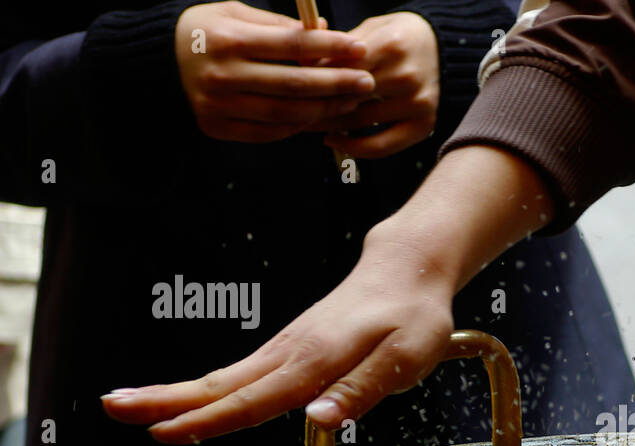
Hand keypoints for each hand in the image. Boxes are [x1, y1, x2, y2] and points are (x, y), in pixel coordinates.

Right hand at [101, 241, 454, 441]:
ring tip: (125, 403)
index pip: (255, 400)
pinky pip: (240, 373)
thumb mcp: (405, 357)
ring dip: (173, 392)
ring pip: (223, 377)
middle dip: (165, 400)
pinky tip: (185, 400)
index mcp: (316, 360)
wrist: (408, 269)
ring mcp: (286, 348)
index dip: (210, 421)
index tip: (166, 433)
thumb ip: (362, 389)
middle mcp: (291, 353)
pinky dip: (205, 388)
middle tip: (113, 410)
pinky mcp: (289, 347)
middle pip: (221, 385)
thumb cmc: (414, 317)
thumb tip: (320, 419)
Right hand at [175, 1, 374, 142]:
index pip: (293, 44)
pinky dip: (298, 125)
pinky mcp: (218, 127)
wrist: (158, 62)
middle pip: (295, 84)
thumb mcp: (235, 14)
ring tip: (348, 102)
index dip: (331, 47)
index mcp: (230, 39)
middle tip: (366, 82)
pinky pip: (270, 131)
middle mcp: (224, 74)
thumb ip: (279, 25)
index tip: (359, 48)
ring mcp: (220, 105)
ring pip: (287, 113)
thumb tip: (326, 31)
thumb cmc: (205, 32)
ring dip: (324, 109)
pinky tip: (318, 117)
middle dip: (337, 83)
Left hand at [309, 12, 439, 158]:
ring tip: (310, 123)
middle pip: (347, 97)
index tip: (295, 84)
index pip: (340, 68)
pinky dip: (355, 148)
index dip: (313, 78)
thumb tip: (302, 62)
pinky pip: (382, 146)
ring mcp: (416, 103)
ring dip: (329, 126)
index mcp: (390, 46)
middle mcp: (406, 76)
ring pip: (359, 123)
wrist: (444, 48)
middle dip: (316, 104)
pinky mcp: (424, 125)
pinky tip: (337, 141)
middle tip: (294, 108)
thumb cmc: (400, 37)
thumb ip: (340, 46)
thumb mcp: (372, 28)